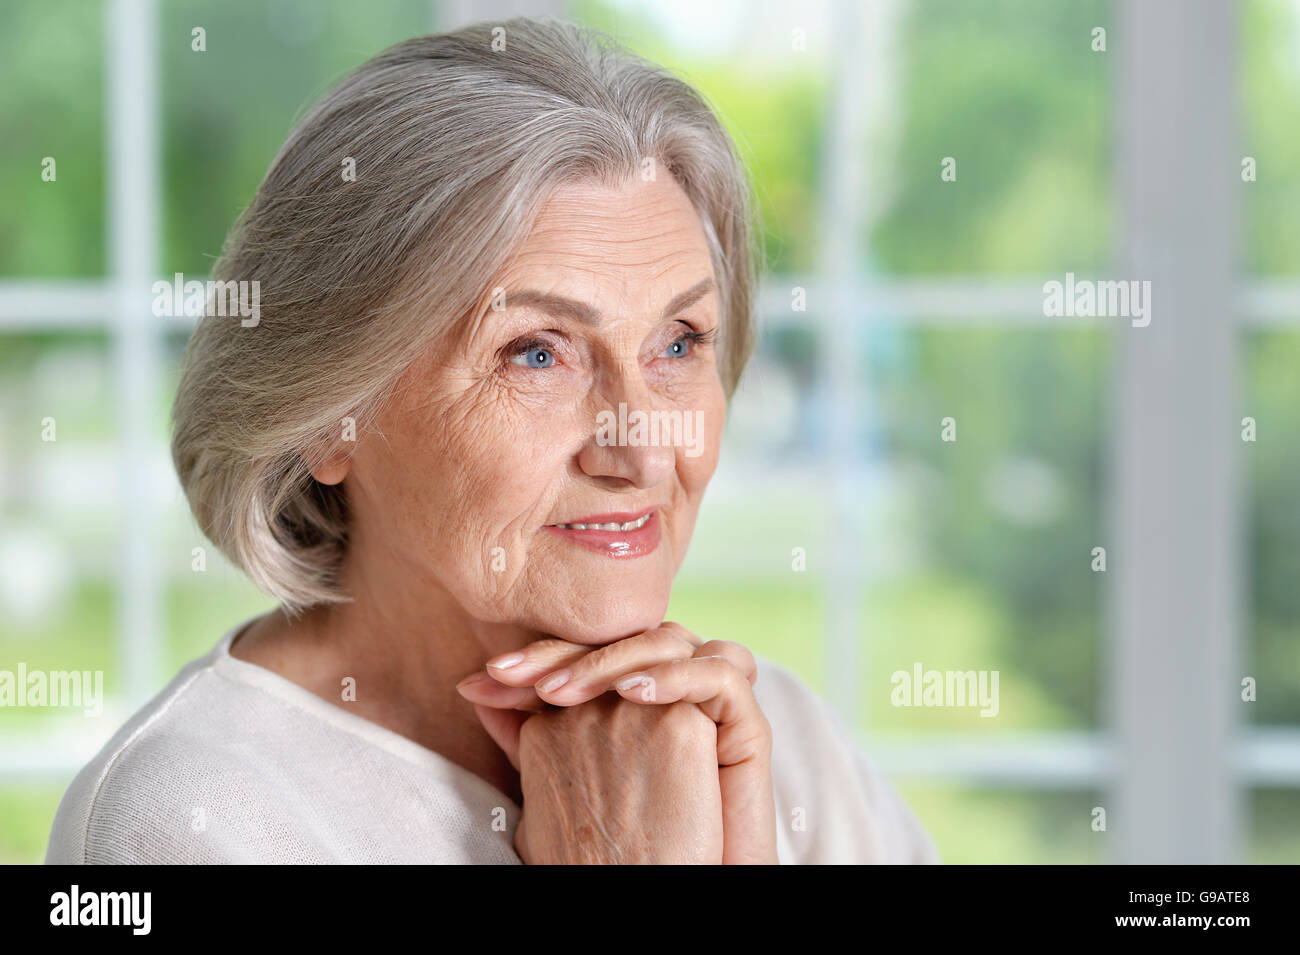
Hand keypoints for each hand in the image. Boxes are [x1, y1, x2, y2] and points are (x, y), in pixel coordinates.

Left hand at [458, 623, 776, 863]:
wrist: (664, 897)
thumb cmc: (615, 854)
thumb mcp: (556, 783)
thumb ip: (528, 735)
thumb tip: (474, 689)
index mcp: (634, 699)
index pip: (593, 653)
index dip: (543, 657)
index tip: (488, 678)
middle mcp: (674, 695)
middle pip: (629, 639)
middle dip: (568, 654)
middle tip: (519, 678)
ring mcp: (711, 706)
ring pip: (674, 643)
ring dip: (615, 660)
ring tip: (564, 692)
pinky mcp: (746, 728)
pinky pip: (721, 674)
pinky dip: (676, 675)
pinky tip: (633, 694)